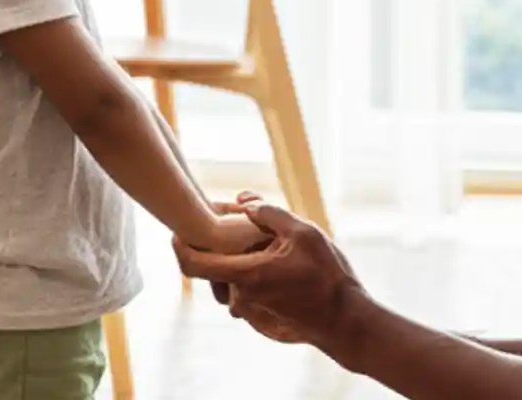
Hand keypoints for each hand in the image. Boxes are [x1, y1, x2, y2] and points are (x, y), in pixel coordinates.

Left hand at [174, 202, 365, 350]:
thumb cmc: (327, 276)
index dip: (179, 245)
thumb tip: (243, 202)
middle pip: (215, 267)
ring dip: (239, 262)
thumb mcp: (303, 233)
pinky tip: (277, 267)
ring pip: (231, 280)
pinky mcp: (260, 319)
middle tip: (241, 226)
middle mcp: (242, 297)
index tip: (178, 229)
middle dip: (222, 246)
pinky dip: (251, 278)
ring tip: (267, 246)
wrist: (343, 320)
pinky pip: (245, 293)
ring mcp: (250, 311)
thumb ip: (270, 214)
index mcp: (246, 275)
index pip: (193, 264)